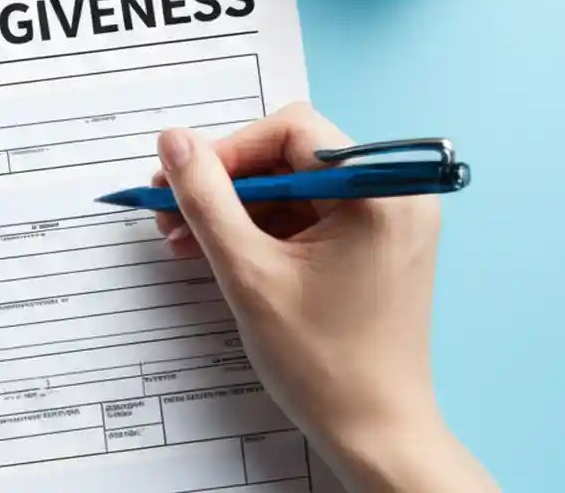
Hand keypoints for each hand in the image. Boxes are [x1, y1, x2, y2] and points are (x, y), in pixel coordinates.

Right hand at [154, 104, 496, 492]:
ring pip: (295, 187)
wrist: (375, 433)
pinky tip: (219, 251)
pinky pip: (311, 216)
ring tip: (183, 239)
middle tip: (170, 210)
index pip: (291, 131)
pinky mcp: (376, 245)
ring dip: (237, 209)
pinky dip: (264, 230)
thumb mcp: (249, 273)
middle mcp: (394, 194)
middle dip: (226, 183)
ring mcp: (388, 220)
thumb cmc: (322, 362)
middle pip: (292, 156)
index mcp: (378, 192)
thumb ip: (206, 200)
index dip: (228, 150)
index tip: (181, 180)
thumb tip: (172, 142)